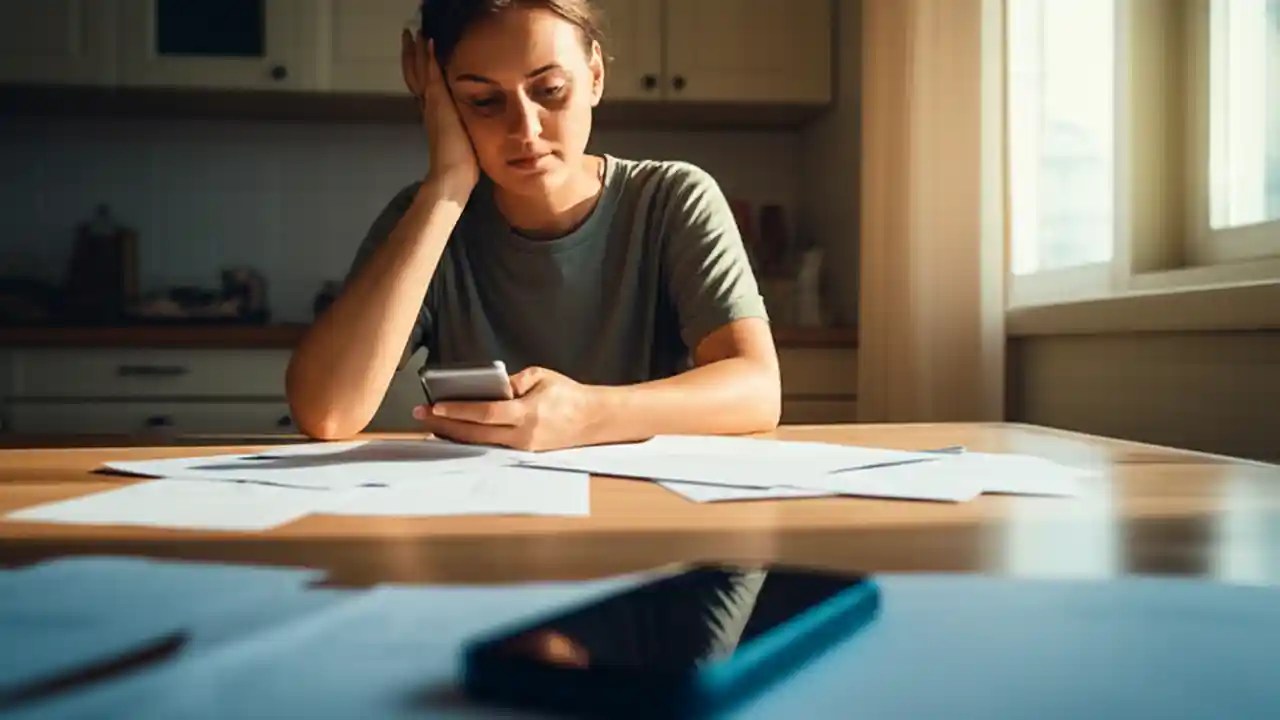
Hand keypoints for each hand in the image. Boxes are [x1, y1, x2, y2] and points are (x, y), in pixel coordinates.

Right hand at [401, 29, 478, 191]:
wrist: (452, 176)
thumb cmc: (461, 168)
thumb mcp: (462, 146)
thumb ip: (462, 136)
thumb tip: (473, 139)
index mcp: (434, 118)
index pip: (424, 89)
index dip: (419, 72)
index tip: (418, 57)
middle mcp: (429, 109)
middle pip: (416, 75)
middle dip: (412, 56)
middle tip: (408, 37)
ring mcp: (432, 105)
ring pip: (420, 71)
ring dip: (416, 51)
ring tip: (412, 34)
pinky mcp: (438, 103)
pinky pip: (431, 74)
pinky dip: (429, 58)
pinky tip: (428, 42)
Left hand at [413, 367, 604, 450]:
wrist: (592, 419)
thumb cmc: (567, 394)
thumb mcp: (539, 376)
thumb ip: (510, 382)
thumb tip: (485, 389)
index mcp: (527, 414)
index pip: (485, 413)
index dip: (458, 410)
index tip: (435, 405)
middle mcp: (523, 436)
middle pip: (475, 433)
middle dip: (445, 424)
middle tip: (422, 415)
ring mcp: (523, 448)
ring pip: (479, 443)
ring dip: (453, 433)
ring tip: (431, 423)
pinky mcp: (523, 453)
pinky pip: (491, 446)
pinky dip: (471, 438)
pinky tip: (455, 431)